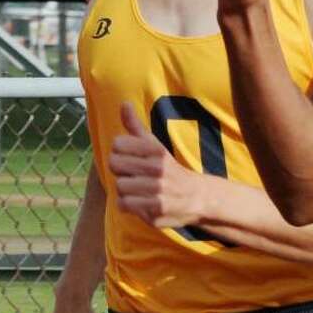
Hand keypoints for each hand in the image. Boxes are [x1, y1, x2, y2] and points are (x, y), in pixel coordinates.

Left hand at [110, 102, 206, 227]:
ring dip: (124, 189)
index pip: (118, 144)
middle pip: (114, 164)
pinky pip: (125, 204)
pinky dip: (128, 205)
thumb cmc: (169, 170)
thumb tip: (124, 103)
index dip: (120, 152)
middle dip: (120, 170)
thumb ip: (136, 127)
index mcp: (156, 151)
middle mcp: (158, 168)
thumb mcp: (155, 146)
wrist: (197, 197)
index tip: (131, 158)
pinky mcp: (157, 209)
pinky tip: (139, 202)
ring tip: (137, 190)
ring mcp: (158, 189)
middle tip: (133, 175)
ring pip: (119, 185)